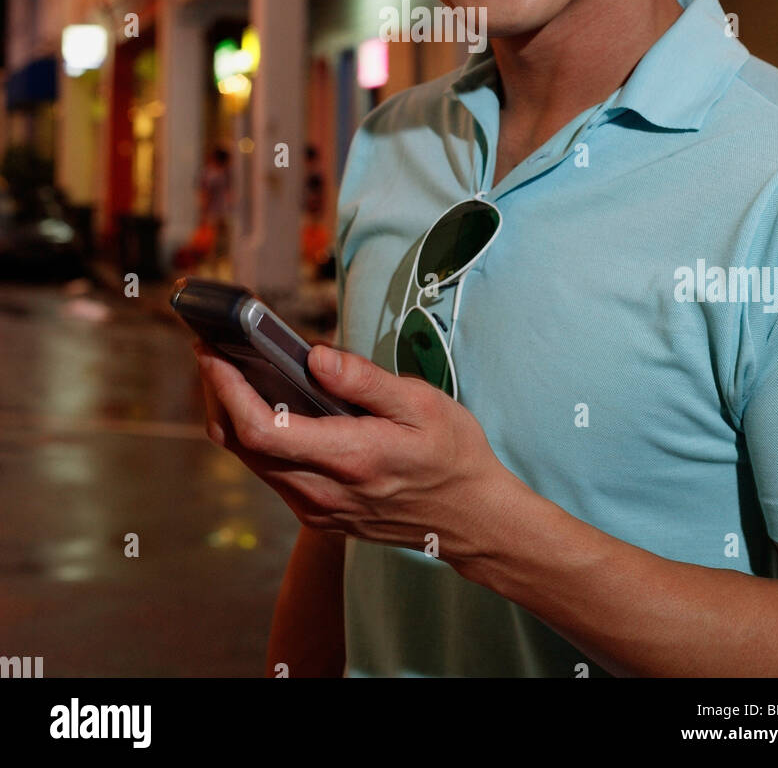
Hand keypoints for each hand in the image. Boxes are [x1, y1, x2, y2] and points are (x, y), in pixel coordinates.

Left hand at [192, 340, 517, 563]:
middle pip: (243, 446)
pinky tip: (264, 407)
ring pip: (252, 463)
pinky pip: (271, 475)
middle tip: (211, 352)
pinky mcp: (319, 515)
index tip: (212, 354)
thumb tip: (316, 358)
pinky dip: (255, 439)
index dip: (227, 390)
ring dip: (232, 417)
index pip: (263, 429)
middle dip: (218, 395)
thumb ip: (365, 381)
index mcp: (349, 458)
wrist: (471, 519)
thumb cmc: (451, 454)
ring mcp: (318, 509)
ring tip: (230, 372)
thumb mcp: (421, 404)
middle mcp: (323, 492)